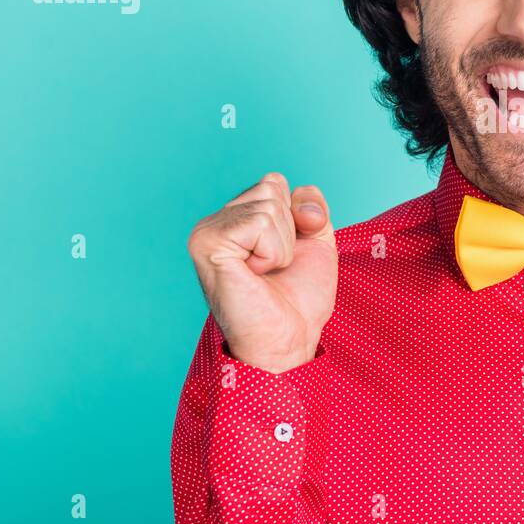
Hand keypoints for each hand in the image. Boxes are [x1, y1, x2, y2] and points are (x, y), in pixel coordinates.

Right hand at [187, 172, 336, 373]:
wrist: (289, 340)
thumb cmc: (298, 298)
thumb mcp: (316, 241)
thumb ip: (312, 206)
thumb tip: (299, 200)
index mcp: (236, 218)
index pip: (276, 183)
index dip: (297, 215)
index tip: (288, 254)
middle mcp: (216, 221)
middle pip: (272, 186)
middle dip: (290, 230)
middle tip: (275, 267)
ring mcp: (207, 231)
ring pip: (268, 206)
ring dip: (282, 246)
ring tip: (265, 273)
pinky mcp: (207, 243)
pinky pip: (260, 223)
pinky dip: (272, 252)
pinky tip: (255, 274)